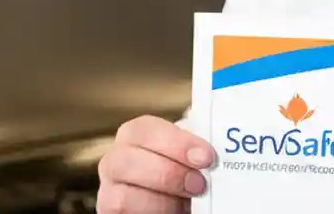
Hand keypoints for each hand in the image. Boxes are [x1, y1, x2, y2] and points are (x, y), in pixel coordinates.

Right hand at [97, 115, 215, 212]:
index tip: (206, 157)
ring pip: (120, 197)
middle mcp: (116, 160)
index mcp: (136, 135)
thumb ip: (198, 149)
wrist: (183, 196)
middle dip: (167, 174)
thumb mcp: (193, 155)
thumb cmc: (189, 170)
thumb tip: (224, 147)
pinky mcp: (111, 212)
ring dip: (160, 202)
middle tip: (199, 184)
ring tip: (185, 203)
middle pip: (125, 161)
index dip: (176, 142)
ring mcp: (110, 190)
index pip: (145, 129)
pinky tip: (172, 213)